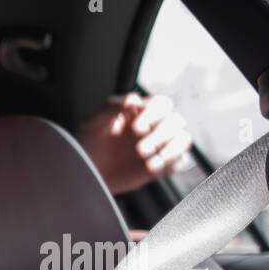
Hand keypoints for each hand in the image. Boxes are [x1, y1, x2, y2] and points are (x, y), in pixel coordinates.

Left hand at [79, 92, 193, 195]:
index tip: (136, 128)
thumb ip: (111, 107)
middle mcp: (154, 126)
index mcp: (141, 112)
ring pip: (183, 140)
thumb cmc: (87, 142)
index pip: (162, 104)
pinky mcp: (161, 165)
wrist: (85, 170)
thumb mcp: (92, 121)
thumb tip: (133, 99)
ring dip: (171, 150)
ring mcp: (159, 146)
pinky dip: (172, 164)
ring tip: (149, 163)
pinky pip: (180, 162)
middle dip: (161, 135)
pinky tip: (152, 169)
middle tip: (140, 150)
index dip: (154, 114)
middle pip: (176, 121)